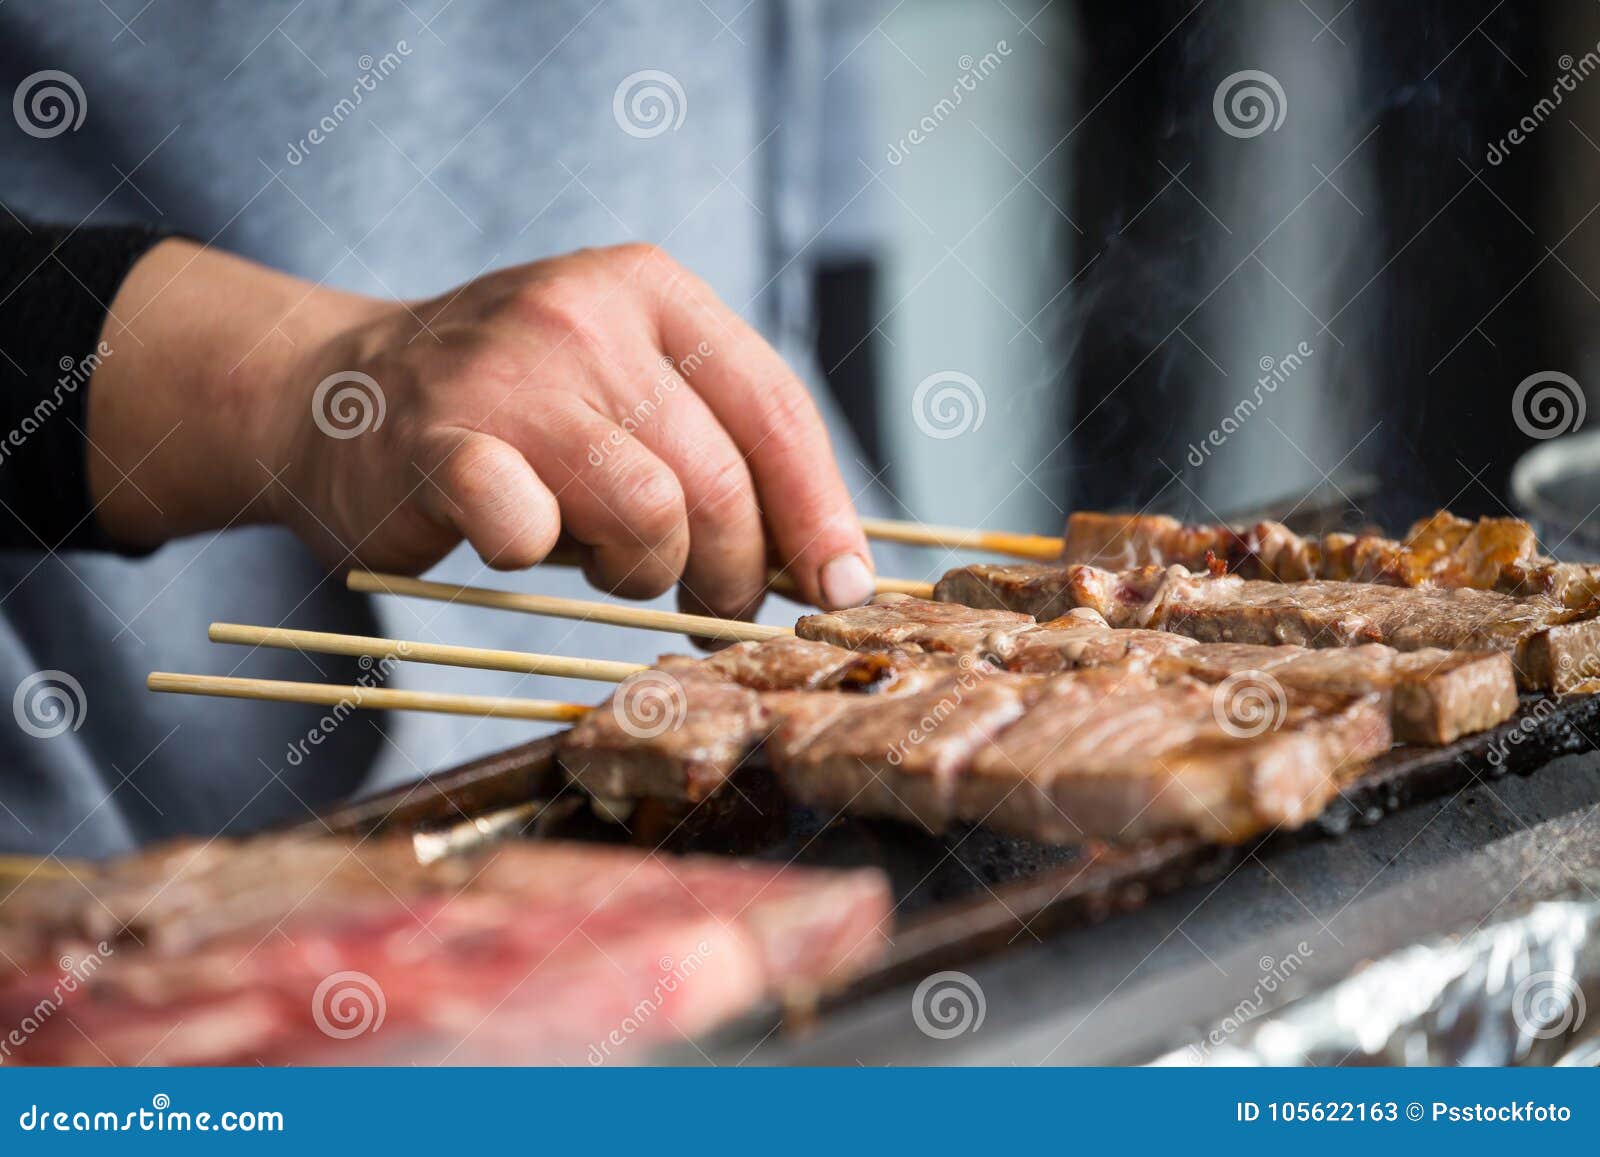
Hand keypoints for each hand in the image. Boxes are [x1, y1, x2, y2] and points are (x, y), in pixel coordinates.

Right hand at [89, 240, 876, 616]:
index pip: (775, 404)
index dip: (820, 508)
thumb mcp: (625, 392)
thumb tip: (826, 558)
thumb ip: (718, 447)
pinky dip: (539, 559)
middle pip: (721, 476)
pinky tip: (518, 539)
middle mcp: (586, 313)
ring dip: (643, 572)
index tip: (841, 582)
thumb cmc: (511, 416)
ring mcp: (510, 372)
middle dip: (735, 571)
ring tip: (606, 562)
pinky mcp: (440, 440)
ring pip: (652, 511)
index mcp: (651, 291)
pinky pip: (532, 534)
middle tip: (710, 604)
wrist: (335, 395)